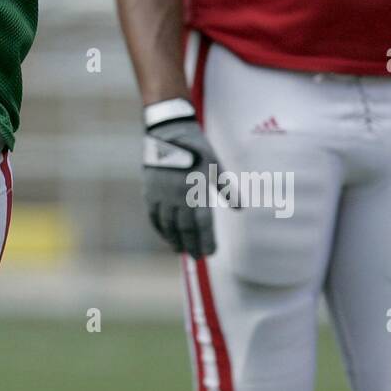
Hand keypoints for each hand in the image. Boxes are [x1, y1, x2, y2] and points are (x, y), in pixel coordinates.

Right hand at [143, 113, 220, 256]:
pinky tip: (165, 236)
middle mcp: (178, 195)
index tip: (210, 253)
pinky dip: (159, 228)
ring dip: (174, 240)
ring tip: (180, 251)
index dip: (206, 240)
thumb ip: (227, 189)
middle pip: (185, 227)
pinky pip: (154, 215)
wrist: (170, 133)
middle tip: (197, 257)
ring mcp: (162, 194)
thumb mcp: (216, 167)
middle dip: (192, 244)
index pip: (202, 223)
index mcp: (197, 190)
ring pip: (168, 224)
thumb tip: (240, 208)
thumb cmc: (197, 150)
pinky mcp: (150, 191)